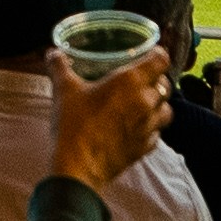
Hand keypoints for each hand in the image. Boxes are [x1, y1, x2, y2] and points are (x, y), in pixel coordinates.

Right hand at [50, 52, 166, 191]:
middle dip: (157, 80)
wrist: (78, 167)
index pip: (161, 60)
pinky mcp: (145, 148)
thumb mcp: (63, 89)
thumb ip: (59, 66)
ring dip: (158, 106)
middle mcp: (146, 102)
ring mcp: (148, 127)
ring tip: (142, 104)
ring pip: (167, 111)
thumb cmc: (73, 124)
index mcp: (131, 81)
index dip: (157, 55)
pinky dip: (151, 128)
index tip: (149, 55)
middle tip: (141, 80)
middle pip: (166, 85)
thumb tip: (53, 53)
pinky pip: (157, 134)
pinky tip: (136, 128)